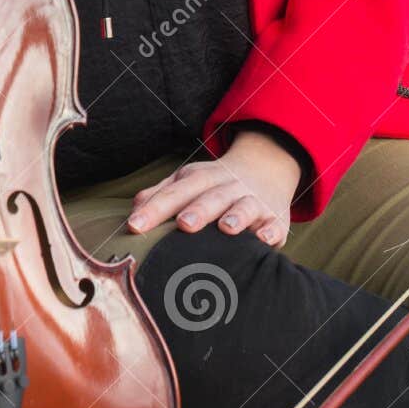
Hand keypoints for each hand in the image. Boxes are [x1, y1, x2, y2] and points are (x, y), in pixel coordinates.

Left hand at [125, 129, 301, 247]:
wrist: (265, 168)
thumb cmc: (214, 185)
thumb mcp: (188, 181)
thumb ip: (161, 194)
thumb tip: (133, 211)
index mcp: (201, 178)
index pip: (175, 192)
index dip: (155, 209)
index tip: (135, 226)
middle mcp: (227, 187)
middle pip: (212, 196)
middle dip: (199, 209)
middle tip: (184, 224)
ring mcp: (253, 201)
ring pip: (245, 206)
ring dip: (237, 215)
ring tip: (227, 227)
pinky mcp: (275, 218)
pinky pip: (275, 225)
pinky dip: (271, 231)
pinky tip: (263, 239)